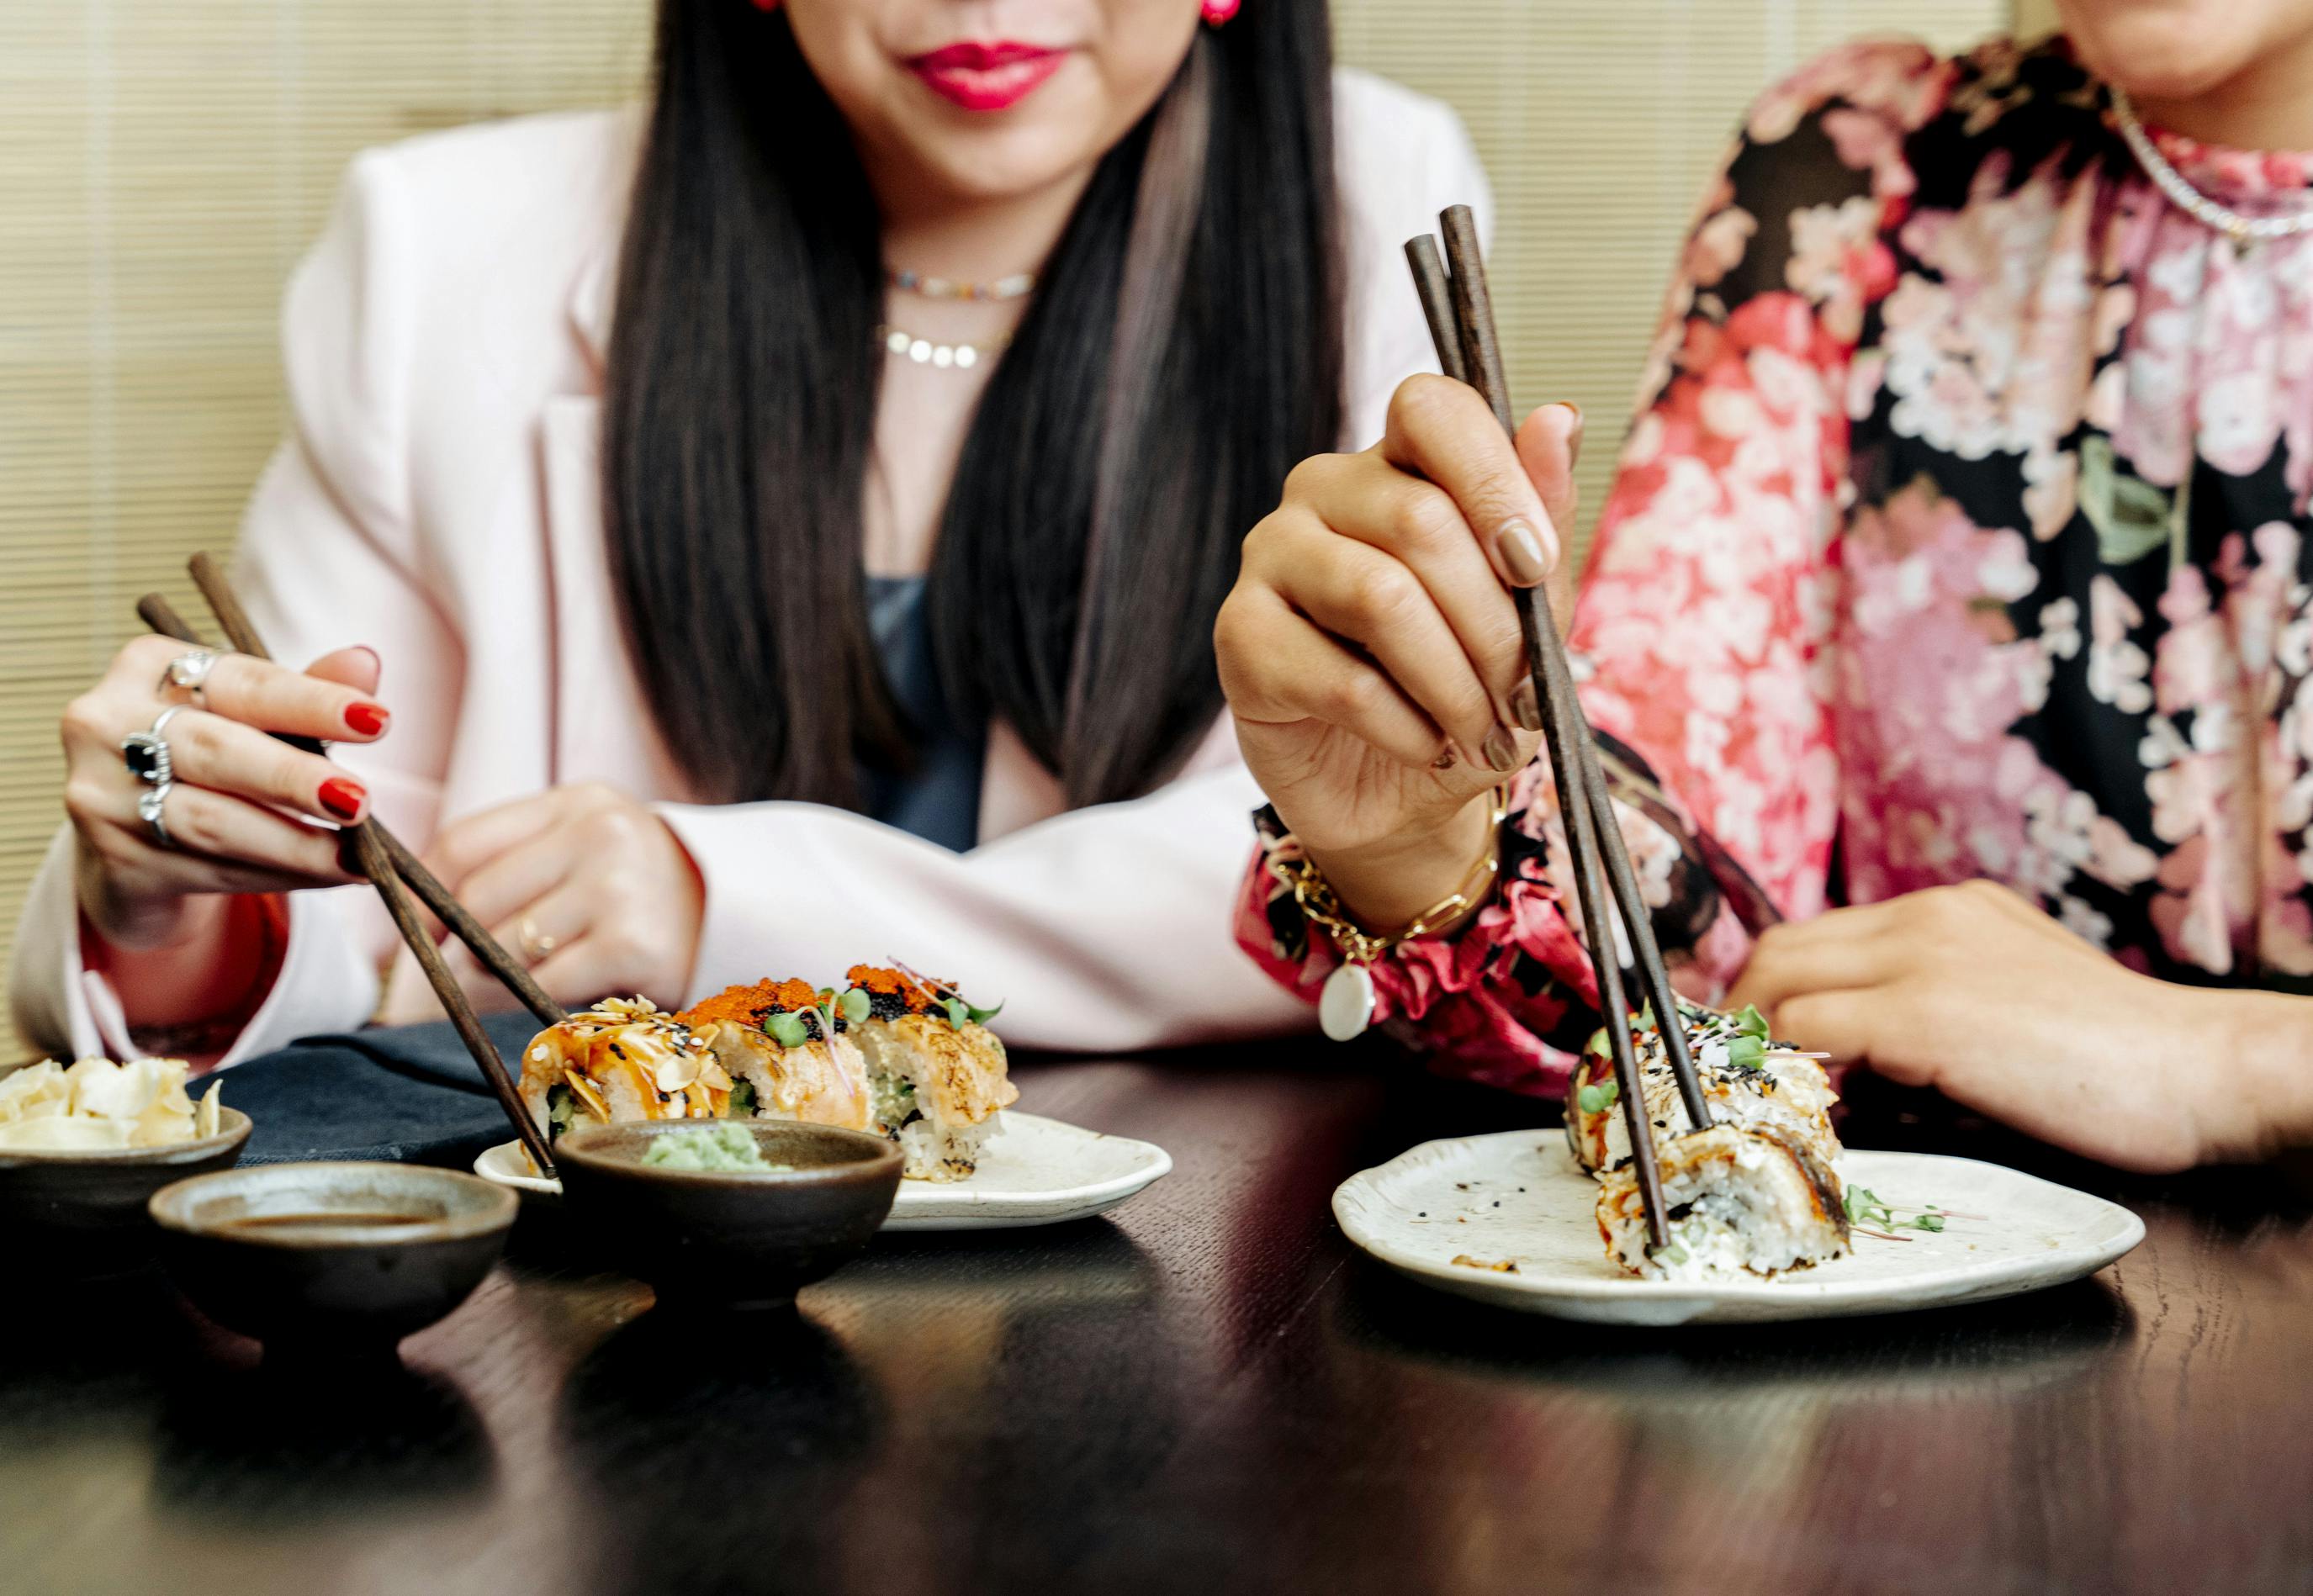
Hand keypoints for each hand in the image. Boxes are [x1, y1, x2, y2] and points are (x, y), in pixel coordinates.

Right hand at [65, 635, 385, 952]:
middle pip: (214, 751)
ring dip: (295, 844)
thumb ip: (307, 692)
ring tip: (357, 858)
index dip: (310, 702)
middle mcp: (108, 723)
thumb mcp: (256, 718)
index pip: (240, 683)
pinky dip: (275, 876)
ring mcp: (101, 794)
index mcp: (148, 667)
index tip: (377, 720)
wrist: (137, 835)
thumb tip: (366, 662)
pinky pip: (208, 869)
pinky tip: (325, 877)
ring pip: (212, 822)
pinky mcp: (113, 858)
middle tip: (361, 802)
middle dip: (294, 779)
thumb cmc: (212, 758)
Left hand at [423, 782, 703, 1013]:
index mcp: (581, 803)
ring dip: (498, 981)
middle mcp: (601, 831)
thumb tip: (409, 914)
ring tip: (530, 985)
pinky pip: (543, 983)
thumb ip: (516, 866)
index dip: (420, 894)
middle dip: (460, 949)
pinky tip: (557, 1001)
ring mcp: (619, 885)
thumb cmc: (648, 902)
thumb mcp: (590, 855)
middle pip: (476, 898)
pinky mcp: (633, 943)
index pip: (464, 842)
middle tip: (471, 976)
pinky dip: (535, 1002)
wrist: (743, 931)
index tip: (415, 932)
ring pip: (502, 947)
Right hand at [1215, 376, 1579, 927]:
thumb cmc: (1466, 687)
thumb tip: (1560, 417)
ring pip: (1380, 598)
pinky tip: (1425, 745)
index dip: (1493, 481)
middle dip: (1493, 626)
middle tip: (1522, 696)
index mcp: (1397, 463)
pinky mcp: (1239, 637)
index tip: (1533, 566)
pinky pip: (1339, 679)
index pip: (1432, 409)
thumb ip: (1541, 515)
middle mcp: (1322, 491)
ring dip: (1453, 684)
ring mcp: (1270, 557)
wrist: (1405, 796)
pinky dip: (1405, 727)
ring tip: (1478, 731)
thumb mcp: (1530, 610)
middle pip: (1420, 520)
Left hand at [1726, 879, 2312, 1172]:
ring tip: (1763, 1093)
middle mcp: (1927, 916)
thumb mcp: (2011, 1006)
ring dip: (1758, 1039)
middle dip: (1746, 1009)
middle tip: (1739, 1072)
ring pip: (1783, 980)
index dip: (1775, 990)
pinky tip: (1801, 1103)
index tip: (1758, 1041)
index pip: (1822, 935)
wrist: (2202, 1071)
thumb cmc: (2120, 1063)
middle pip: (1784, 947)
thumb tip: (1854, 1061)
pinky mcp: (1922, 1014)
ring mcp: (1921, 959)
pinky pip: (1811, 1028)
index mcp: (1952, 911)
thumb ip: (1935, 1011)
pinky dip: (1789, 1065)